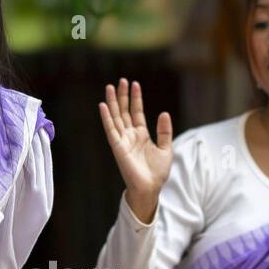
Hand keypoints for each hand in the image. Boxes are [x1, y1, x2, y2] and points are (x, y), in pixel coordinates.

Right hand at [97, 78, 172, 221]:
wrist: (150, 188)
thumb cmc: (157, 172)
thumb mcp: (166, 148)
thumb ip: (164, 131)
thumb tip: (164, 113)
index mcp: (141, 135)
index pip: (136, 112)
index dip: (136, 98)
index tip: (135, 84)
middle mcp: (130, 136)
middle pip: (124, 111)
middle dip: (122, 96)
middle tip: (121, 80)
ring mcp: (123, 140)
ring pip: (116, 117)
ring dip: (112, 102)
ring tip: (110, 87)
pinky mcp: (117, 147)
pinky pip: (110, 130)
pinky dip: (106, 118)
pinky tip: (103, 106)